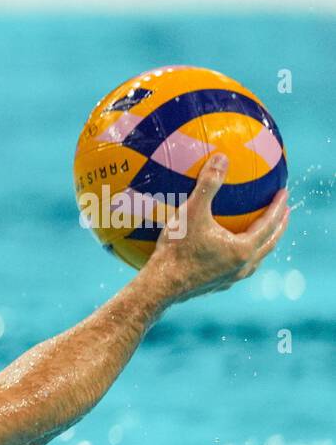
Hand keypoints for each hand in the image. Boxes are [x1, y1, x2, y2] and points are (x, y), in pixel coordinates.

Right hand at [143, 152, 289, 304]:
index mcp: (243, 248)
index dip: (278, 207)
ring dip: (262, 245)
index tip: (285, 193)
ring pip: (255, 260)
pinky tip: (226, 253)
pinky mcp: (214, 286)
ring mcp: (229, 279)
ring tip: (261, 235)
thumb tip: (221, 157)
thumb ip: (207, 184)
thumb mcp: (192, 212)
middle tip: (285, 214)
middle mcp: (242, 266)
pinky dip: (239, 257)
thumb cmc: (177, 249)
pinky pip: (234, 269)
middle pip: (269, 244)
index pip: (269, 224)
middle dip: (279, 227)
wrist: (159, 287)